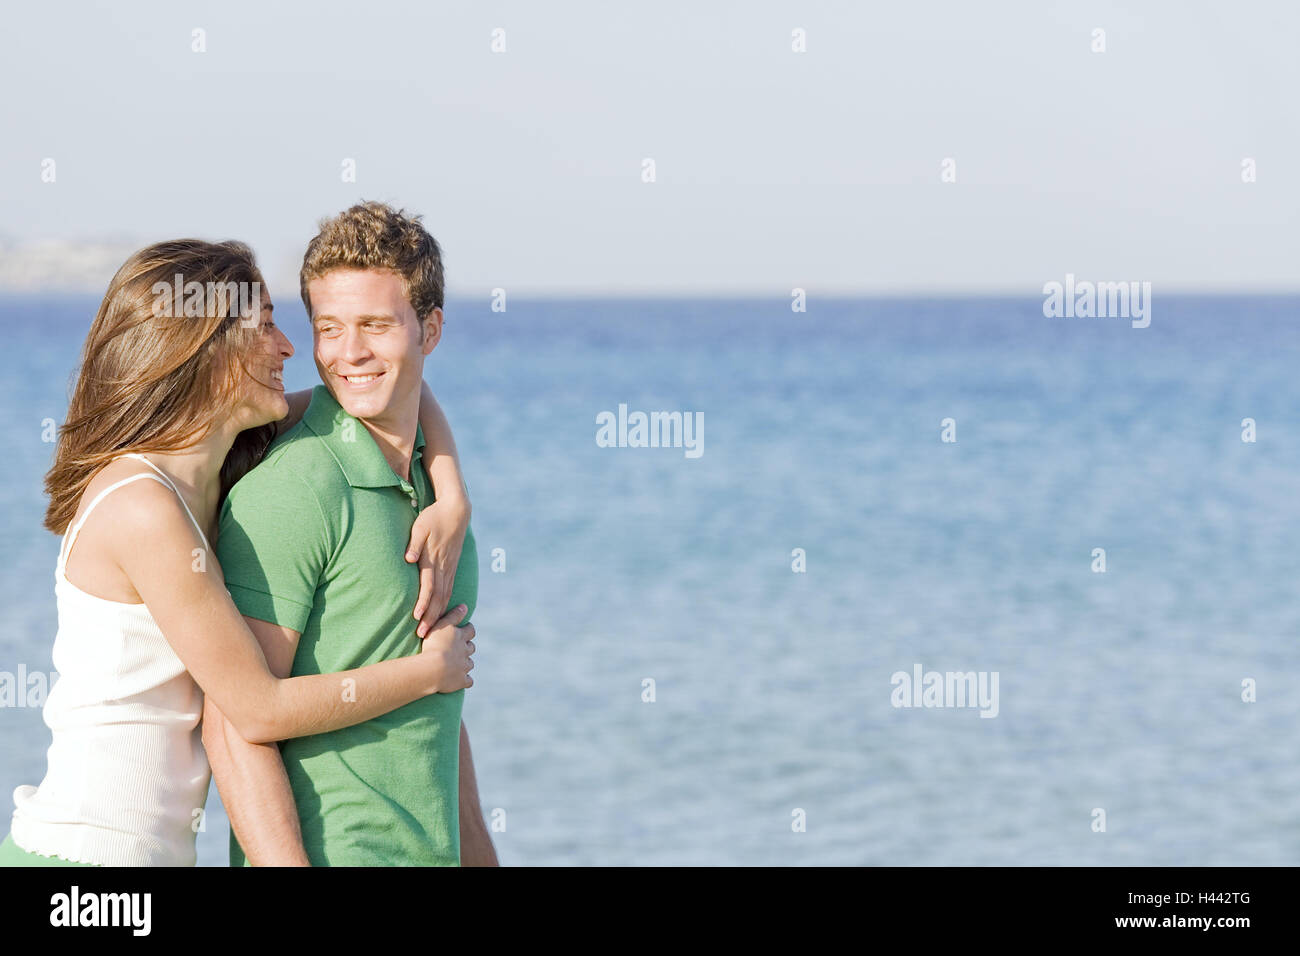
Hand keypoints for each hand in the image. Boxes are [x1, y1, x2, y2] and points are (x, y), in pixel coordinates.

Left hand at [406, 496, 469, 637]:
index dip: (423, 603)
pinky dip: (446, 604)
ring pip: (445, 595)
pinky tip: (443, 613)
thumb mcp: (420, 527)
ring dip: (438, 614)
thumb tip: (408, 558)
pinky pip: (449, 589)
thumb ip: (414, 544)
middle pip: (438, 597)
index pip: (428, 586)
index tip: (416, 617)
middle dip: (430, 617)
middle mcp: (443, 566)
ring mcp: (449, 567)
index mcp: (433, 559)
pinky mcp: (452, 566)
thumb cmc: (434, 517)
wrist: (456, 510)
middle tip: (423, 635)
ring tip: (431, 629)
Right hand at [419, 604, 475, 693]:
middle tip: (458, 648)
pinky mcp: (461, 681)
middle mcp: (465, 651)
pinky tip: (460, 680)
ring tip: (455, 664)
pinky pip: (468, 681)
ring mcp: (464, 667)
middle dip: (467, 647)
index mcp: (461, 637)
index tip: (465, 630)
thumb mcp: (442, 625)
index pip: (470, 630)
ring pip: (469, 664)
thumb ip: (454, 615)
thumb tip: (465, 606)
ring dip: (465, 663)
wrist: (432, 669)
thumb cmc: (434, 645)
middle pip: (471, 648)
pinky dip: (465, 680)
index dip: (468, 630)